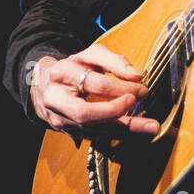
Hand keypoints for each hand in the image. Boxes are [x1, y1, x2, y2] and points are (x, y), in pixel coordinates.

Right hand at [30, 44, 160, 141]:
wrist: (42, 86)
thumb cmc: (72, 68)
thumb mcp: (89, 56)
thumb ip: (114, 61)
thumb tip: (137, 76)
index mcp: (61, 74)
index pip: (95, 84)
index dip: (121, 87)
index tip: (142, 89)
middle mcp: (57, 101)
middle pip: (87, 114)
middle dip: (117, 114)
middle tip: (145, 113)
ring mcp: (60, 120)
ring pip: (92, 131)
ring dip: (125, 131)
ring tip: (151, 128)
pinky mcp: (67, 133)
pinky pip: (95, 137)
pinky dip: (117, 135)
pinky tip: (137, 132)